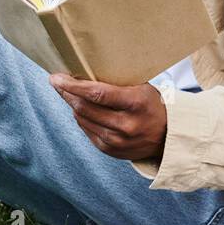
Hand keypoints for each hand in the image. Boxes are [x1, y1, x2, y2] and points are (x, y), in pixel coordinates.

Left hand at [49, 74, 167, 161]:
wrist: (167, 136)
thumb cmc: (151, 105)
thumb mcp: (141, 88)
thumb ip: (116, 84)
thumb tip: (82, 74)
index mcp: (135, 103)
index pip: (97, 93)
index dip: (73, 85)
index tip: (56, 78)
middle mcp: (125, 125)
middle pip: (84, 107)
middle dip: (66, 93)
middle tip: (57, 82)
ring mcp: (116, 141)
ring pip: (82, 119)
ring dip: (73, 105)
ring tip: (69, 93)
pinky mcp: (110, 150)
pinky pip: (86, 130)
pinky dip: (82, 118)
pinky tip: (82, 109)